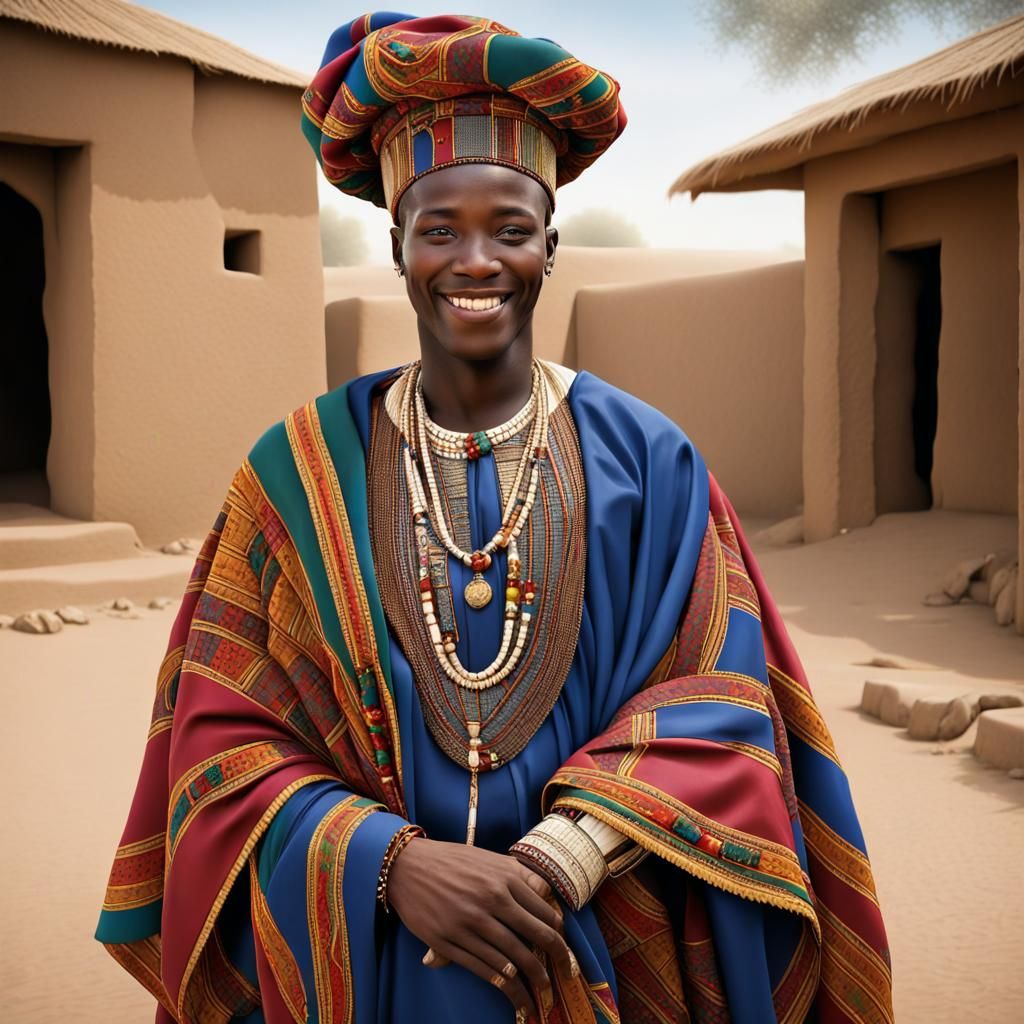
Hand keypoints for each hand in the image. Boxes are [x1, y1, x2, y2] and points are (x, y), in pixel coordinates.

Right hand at [386, 838, 572, 1016]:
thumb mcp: (489, 859)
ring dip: (529, 981)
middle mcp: (490, 900)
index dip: (559, 937)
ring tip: (539, 993)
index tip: (565, 951)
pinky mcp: (447, 941)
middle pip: (533, 939)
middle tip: (564, 976)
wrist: (407, 865)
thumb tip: (547, 894)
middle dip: (554, 963)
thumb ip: (519, 875)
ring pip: (509, 959)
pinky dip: (501, 982)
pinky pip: (481, 967)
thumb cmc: (452, 860)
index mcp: (504, 878)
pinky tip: (511, 990)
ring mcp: (468, 923)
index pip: (544, 914)